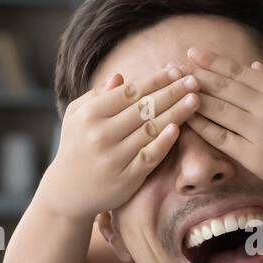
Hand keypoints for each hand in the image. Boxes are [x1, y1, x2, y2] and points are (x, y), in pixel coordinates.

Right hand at [36, 65, 200, 221]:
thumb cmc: (76, 146)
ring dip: (176, 113)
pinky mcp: (126, 178)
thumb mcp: (76, 117)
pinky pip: (149, 157)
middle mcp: (101, 134)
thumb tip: (120, 76)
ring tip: (195, 100)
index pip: (129, 92)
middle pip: (144, 108)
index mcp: (90, 114)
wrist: (67, 191)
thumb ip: (97, 96)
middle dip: (172, 92)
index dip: (155, 80)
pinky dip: (164, 143)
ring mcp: (114, 157)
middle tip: (194, 80)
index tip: (176, 70)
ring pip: (150, 130)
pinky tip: (179, 128)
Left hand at [181, 47, 262, 209]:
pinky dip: (201, 126)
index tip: (192, 52)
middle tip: (172, 66)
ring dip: (193, 98)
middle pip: (224, 87)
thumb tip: (253, 64)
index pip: (239, 72)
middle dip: (195, 75)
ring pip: (218, 110)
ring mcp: (259, 132)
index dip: (213, 62)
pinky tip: (185, 118)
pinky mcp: (252, 157)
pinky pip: (219, 138)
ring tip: (174, 89)